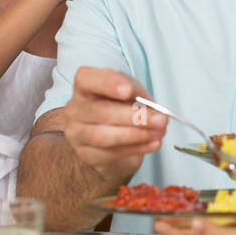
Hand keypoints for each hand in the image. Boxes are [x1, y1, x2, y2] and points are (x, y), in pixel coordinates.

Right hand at [61, 67, 165, 185]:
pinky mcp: (86, 155)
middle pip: (100, 112)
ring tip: (159, 132)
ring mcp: (77, 134)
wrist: (112, 138)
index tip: (128, 91)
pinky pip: (111, 153)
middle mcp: (75, 109)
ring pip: (104, 136)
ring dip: (137, 135)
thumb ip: (138, 94)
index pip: (87, 79)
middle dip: (134, 116)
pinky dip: (136, 148)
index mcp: (84, 86)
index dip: (108, 84)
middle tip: (160, 119)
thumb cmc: (119, 107)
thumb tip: (152, 110)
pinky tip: (152, 143)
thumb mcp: (130, 92)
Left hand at [153, 218, 235, 234]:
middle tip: (166, 220)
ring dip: (194, 229)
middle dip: (178, 231)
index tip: (155, 223)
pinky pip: (220, 234)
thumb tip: (192, 224)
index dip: (171, 232)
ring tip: (186, 219)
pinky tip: (219, 221)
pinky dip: (212, 227)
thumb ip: (215, 233)